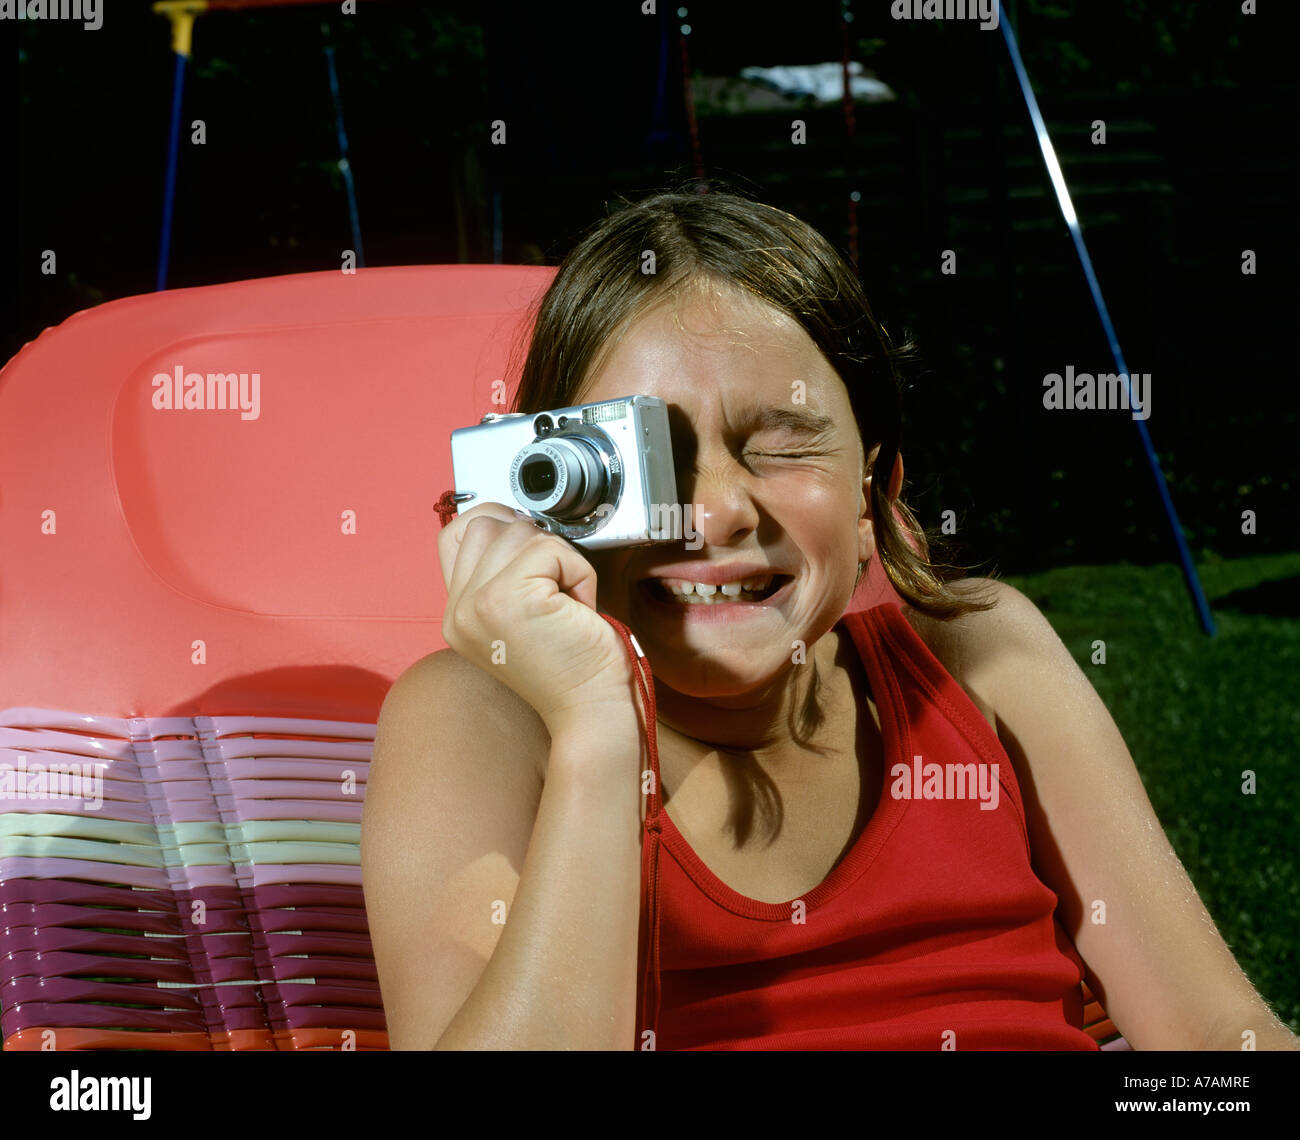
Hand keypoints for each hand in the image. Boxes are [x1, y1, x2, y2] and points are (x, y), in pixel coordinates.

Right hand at [437, 502, 635, 731]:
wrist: (589, 711)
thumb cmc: (572, 666)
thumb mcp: (523, 616)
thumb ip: (503, 573)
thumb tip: (517, 521)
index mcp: (457, 615)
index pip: (454, 534)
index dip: (494, 523)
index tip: (530, 545)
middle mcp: (458, 611)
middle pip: (487, 525)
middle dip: (533, 544)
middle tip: (557, 588)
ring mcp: (477, 604)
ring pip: (519, 531)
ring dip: (560, 559)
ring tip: (568, 603)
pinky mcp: (509, 598)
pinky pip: (550, 548)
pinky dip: (577, 571)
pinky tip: (577, 607)